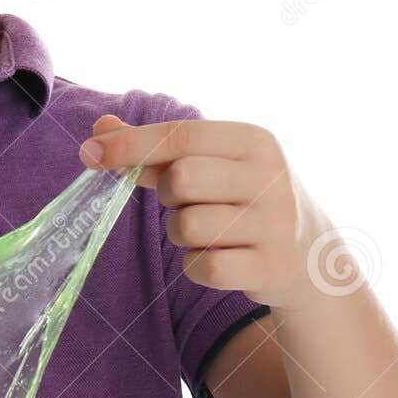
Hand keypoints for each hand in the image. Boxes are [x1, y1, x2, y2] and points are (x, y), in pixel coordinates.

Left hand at [78, 114, 328, 309]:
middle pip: (181, 179)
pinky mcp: (273, 266)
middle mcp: (271, 176)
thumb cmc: (243, 201)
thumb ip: (155, 149)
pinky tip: (219, 260)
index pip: (181, 136)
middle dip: (168, 195)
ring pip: (187, 226)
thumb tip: (99, 130)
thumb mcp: (212, 166)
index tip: (89, 153)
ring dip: (181, 234)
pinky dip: (196, 267)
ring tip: (208, 232)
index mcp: (254, 140)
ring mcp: (276, 223)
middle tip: (188, 202)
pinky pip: (203, 267)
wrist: (309, 256)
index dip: (130, 145)